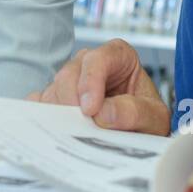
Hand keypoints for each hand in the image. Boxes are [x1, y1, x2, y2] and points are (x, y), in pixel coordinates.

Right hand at [27, 39, 170, 134]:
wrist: (139, 134)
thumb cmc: (147, 118)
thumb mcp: (154, 118)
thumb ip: (135, 112)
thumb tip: (103, 113)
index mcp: (118, 56)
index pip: (98, 58)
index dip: (91, 80)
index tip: (90, 109)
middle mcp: (89, 63)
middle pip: (69, 74)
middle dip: (72, 103)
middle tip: (82, 128)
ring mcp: (69, 79)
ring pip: (52, 91)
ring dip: (61, 115)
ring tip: (78, 135)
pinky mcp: (54, 97)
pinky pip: (38, 103)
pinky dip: (44, 118)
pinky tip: (57, 132)